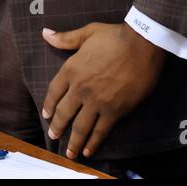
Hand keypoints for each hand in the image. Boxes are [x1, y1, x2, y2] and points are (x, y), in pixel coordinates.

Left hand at [41, 22, 166, 159]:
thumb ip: (65, 38)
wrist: (141, 45)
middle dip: (57, 127)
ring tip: (69, 152)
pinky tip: (88, 150)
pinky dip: (93, 142)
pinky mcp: (114, 111)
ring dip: (73, 141)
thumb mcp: (87, 32)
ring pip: (80, 126)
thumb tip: (45, 34)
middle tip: (53, 135)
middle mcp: (80, 88)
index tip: (46, 114)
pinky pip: (100, 131)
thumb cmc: (115, 36)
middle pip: (63, 113)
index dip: (49, 105)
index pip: (53, 92)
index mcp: (71, 69)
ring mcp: (96, 102)